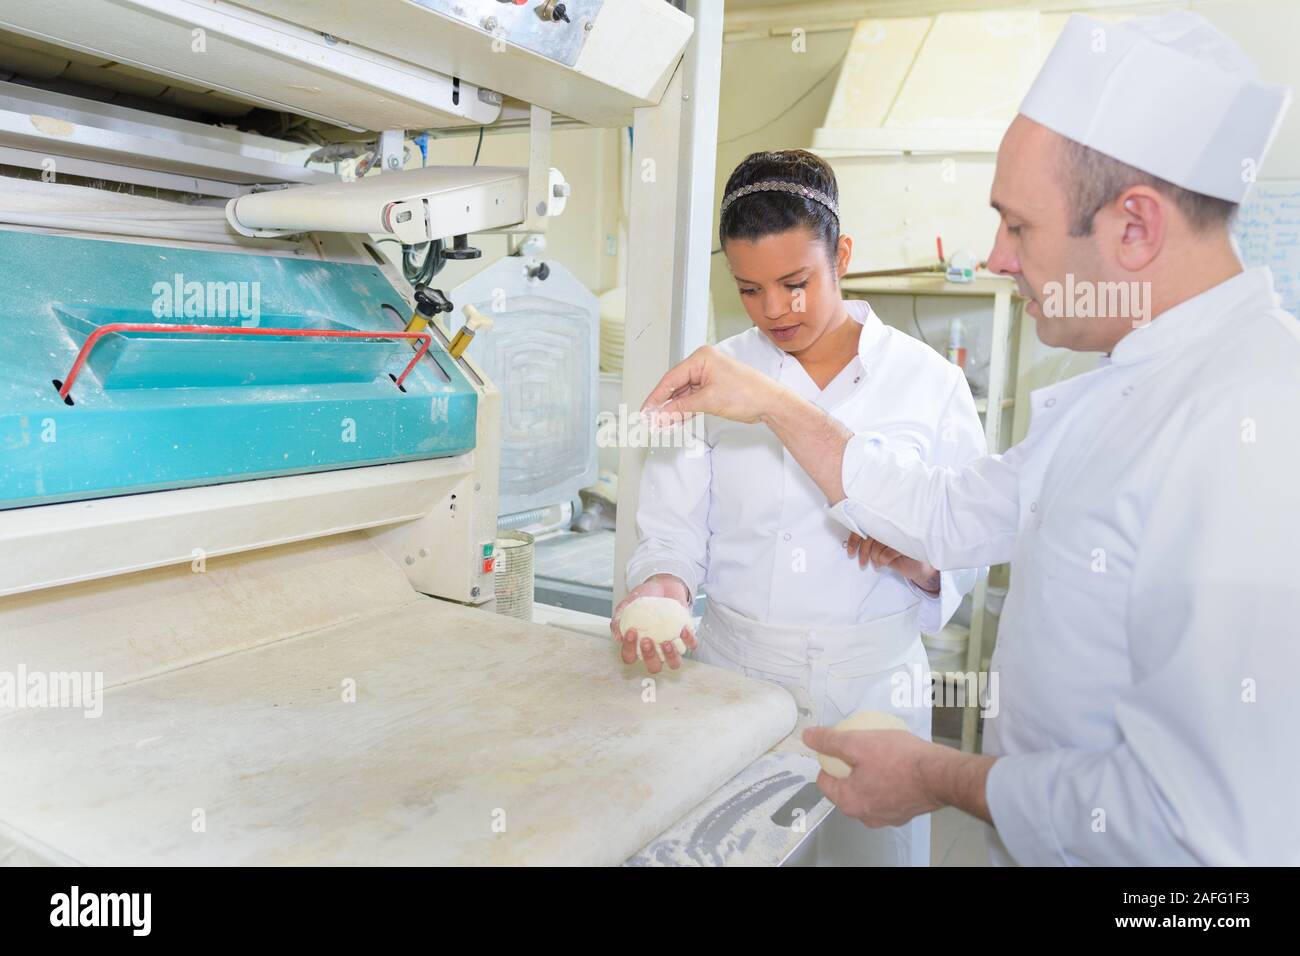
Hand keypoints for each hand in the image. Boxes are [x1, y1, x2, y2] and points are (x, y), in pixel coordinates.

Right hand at [610, 574, 697, 673]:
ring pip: (674, 663)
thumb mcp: (626, 606)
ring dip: (671, 656)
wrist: (663, 585)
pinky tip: (683, 630)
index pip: (630, 657)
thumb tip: (618, 637)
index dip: (629, 650)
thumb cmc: (644, 598)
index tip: (631, 632)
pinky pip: (691, 645)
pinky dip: (689, 640)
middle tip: (647, 641)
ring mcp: (672, 646)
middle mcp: (656, 650)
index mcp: (638, 646)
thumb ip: (618, 620)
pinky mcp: (686, 638)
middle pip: (653, 666)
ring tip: (666, 642)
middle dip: (650, 657)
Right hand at [641, 345, 782, 424]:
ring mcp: (708, 376)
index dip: (656, 396)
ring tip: (659, 423)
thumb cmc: (748, 394)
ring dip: (672, 410)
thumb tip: (661, 414)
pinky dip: (684, 411)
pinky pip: (692, 400)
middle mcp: (703, 364)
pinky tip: (673, 421)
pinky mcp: (713, 389)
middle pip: (675, 386)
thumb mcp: (709, 401)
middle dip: (663, 404)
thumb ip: (681, 408)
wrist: (770, 403)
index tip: (645, 410)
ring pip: (683, 395)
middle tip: (649, 419)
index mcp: (702, 358)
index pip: (671, 378)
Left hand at [802, 725, 943, 827]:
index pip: (824, 781)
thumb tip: (807, 737)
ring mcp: (887, 817)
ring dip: (869, 775)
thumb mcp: (858, 742)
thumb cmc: (898, 759)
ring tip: (880, 754)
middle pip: (846, 788)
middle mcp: (866, 816)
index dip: (828, 760)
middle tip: (862, 748)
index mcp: (849, 803)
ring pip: (867, 791)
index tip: (841, 746)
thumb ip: (830, 740)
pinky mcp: (905, 812)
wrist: (940, 775)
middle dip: (849, 768)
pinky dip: (887, 781)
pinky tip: (897, 765)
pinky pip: (887, 794)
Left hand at [846, 533, 939, 593]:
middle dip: (863, 552)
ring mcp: (900, 535)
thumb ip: (871, 542)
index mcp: (884, 524)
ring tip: (877, 563)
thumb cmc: (899, 556)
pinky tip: (884, 563)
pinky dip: (883, 560)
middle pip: (869, 536)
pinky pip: (886, 553)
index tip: (850, 552)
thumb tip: (852, 545)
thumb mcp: (881, 549)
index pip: (865, 526)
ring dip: (875, 557)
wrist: (919, 567)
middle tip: (862, 563)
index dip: (854, 539)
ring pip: (877, 545)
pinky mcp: (906, 545)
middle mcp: (892, 527)